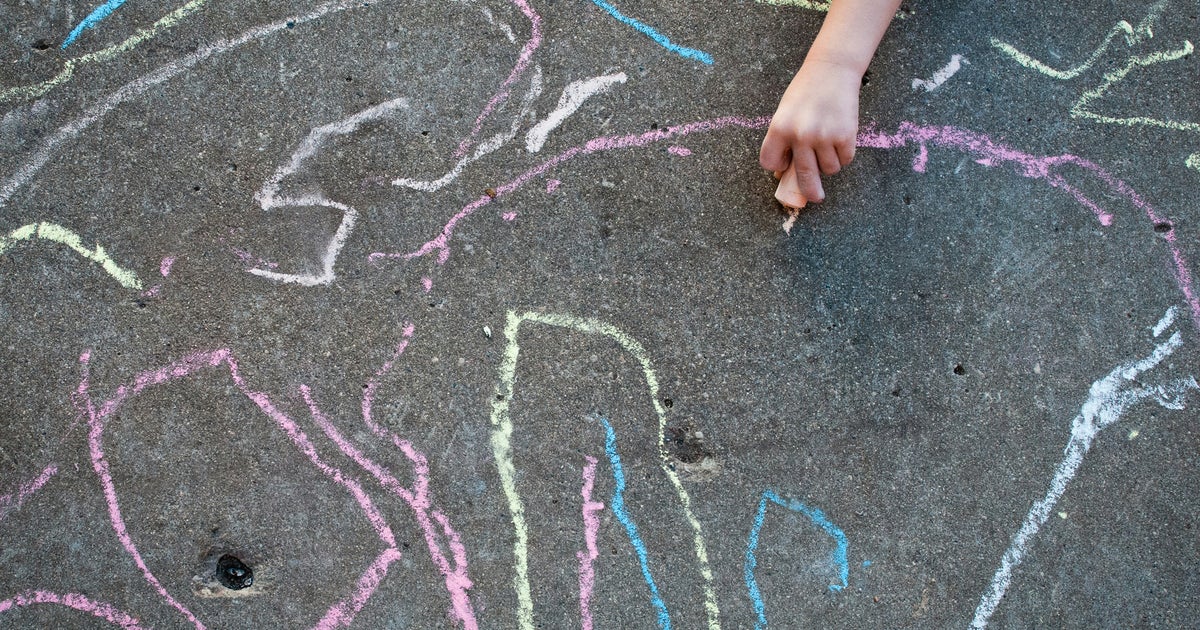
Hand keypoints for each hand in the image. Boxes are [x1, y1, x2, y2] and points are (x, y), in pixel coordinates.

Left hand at [759, 59, 862, 208]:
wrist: (832, 69)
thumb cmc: (806, 91)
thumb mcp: (786, 112)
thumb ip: (783, 140)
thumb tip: (784, 172)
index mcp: (779, 128)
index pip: (770, 162)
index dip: (777, 166)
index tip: (784, 166)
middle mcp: (801, 135)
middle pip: (803, 176)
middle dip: (810, 191)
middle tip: (815, 197)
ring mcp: (824, 137)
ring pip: (828, 169)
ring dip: (829, 163)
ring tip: (828, 145)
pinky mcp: (845, 136)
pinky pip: (845, 159)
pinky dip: (844, 155)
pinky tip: (841, 139)